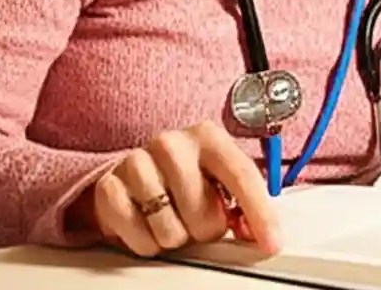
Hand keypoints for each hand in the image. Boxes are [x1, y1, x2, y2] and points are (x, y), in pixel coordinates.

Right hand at [69, 121, 279, 256]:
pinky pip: (140, 237)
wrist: (132, 172)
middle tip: (196, 219)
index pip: (242, 177)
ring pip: (171, 231)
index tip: (271, 243)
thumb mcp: (218, 181)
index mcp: (208, 138)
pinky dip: (146, 242)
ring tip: (171, 218)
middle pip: (204, 215)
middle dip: (205, 229)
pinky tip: (147, 223)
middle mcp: (172, 144)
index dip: (260, 214)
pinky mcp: (109, 187)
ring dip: (174, 237)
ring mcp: (137, 162)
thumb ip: (242, 204)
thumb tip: (258, 234)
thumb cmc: (185, 178)